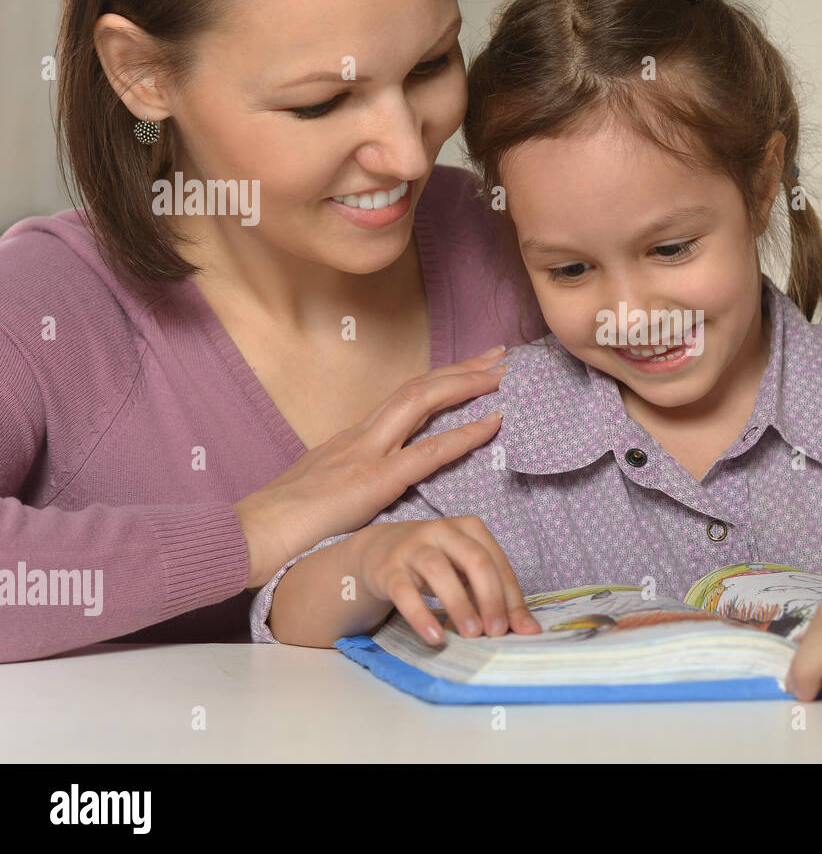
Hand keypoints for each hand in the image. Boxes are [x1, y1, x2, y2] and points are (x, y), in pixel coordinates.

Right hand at [235, 345, 509, 587]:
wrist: (249, 535)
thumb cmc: (283, 524)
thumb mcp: (325, 492)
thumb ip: (353, 481)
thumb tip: (375, 486)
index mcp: (352, 438)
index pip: (404, 397)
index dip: (440, 380)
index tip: (472, 368)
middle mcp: (360, 434)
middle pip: (418, 387)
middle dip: (461, 368)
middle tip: (499, 355)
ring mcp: (366, 453)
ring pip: (422, 401)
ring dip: (465, 384)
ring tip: (502, 375)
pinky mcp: (372, 481)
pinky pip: (428, 452)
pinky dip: (464, 434)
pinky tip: (492, 422)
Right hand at [356, 516, 541, 643]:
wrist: (377, 551)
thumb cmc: (434, 562)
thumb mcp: (464, 570)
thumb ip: (493, 594)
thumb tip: (527, 629)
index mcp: (469, 528)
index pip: (497, 562)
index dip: (511, 596)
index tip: (521, 629)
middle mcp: (442, 530)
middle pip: (474, 560)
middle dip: (490, 597)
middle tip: (497, 632)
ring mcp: (413, 547)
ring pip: (439, 571)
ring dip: (459, 604)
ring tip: (472, 634)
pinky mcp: (388, 568)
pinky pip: (404, 591)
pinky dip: (421, 615)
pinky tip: (435, 637)